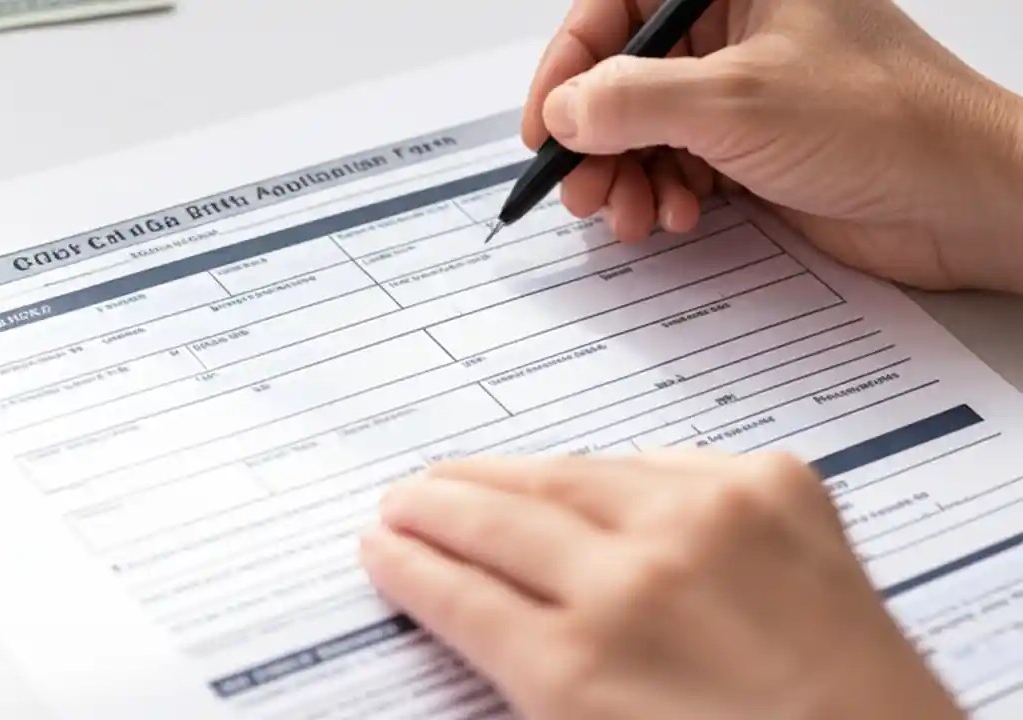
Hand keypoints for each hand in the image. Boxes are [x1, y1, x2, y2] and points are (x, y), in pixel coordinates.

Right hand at [360, 451, 964, 719]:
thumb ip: (529, 669)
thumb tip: (471, 603)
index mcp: (580, 670)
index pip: (458, 594)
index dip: (410, 566)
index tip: (380, 544)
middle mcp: (636, 580)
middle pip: (497, 521)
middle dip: (437, 506)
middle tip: (404, 497)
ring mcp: (709, 519)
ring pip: (570, 471)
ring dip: (507, 473)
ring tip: (468, 475)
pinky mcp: (774, 486)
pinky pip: (662, 460)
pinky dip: (615, 472)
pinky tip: (583, 479)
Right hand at [525, 0, 1022, 293]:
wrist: (965, 200)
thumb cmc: (885, 122)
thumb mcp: (735, 101)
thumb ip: (631, 99)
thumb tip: (563, 110)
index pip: (613, 10)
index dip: (567, 68)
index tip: (544, 129)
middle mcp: (733, 31)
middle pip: (622, 78)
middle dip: (597, 142)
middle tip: (583, 191)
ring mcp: (742, 92)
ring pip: (645, 130)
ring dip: (628, 179)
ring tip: (634, 217)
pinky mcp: (753, 147)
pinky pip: (678, 167)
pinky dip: (665, 197)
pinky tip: (679, 219)